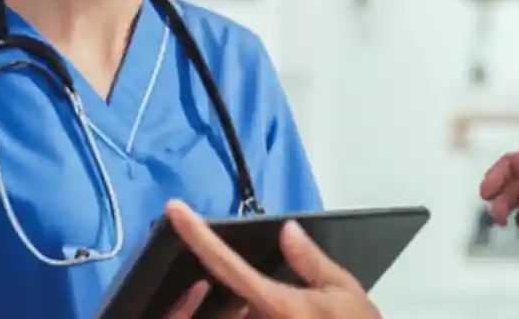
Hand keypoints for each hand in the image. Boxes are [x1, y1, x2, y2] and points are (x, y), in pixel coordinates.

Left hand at [161, 200, 382, 318]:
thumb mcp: (344, 290)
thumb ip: (310, 260)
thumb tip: (286, 229)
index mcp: (278, 305)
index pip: (226, 264)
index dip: (197, 236)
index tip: (174, 209)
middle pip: (230, 300)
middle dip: (247, 301)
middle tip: (295, 307)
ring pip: (239, 317)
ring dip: (254, 314)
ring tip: (303, 317)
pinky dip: (258, 316)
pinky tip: (293, 317)